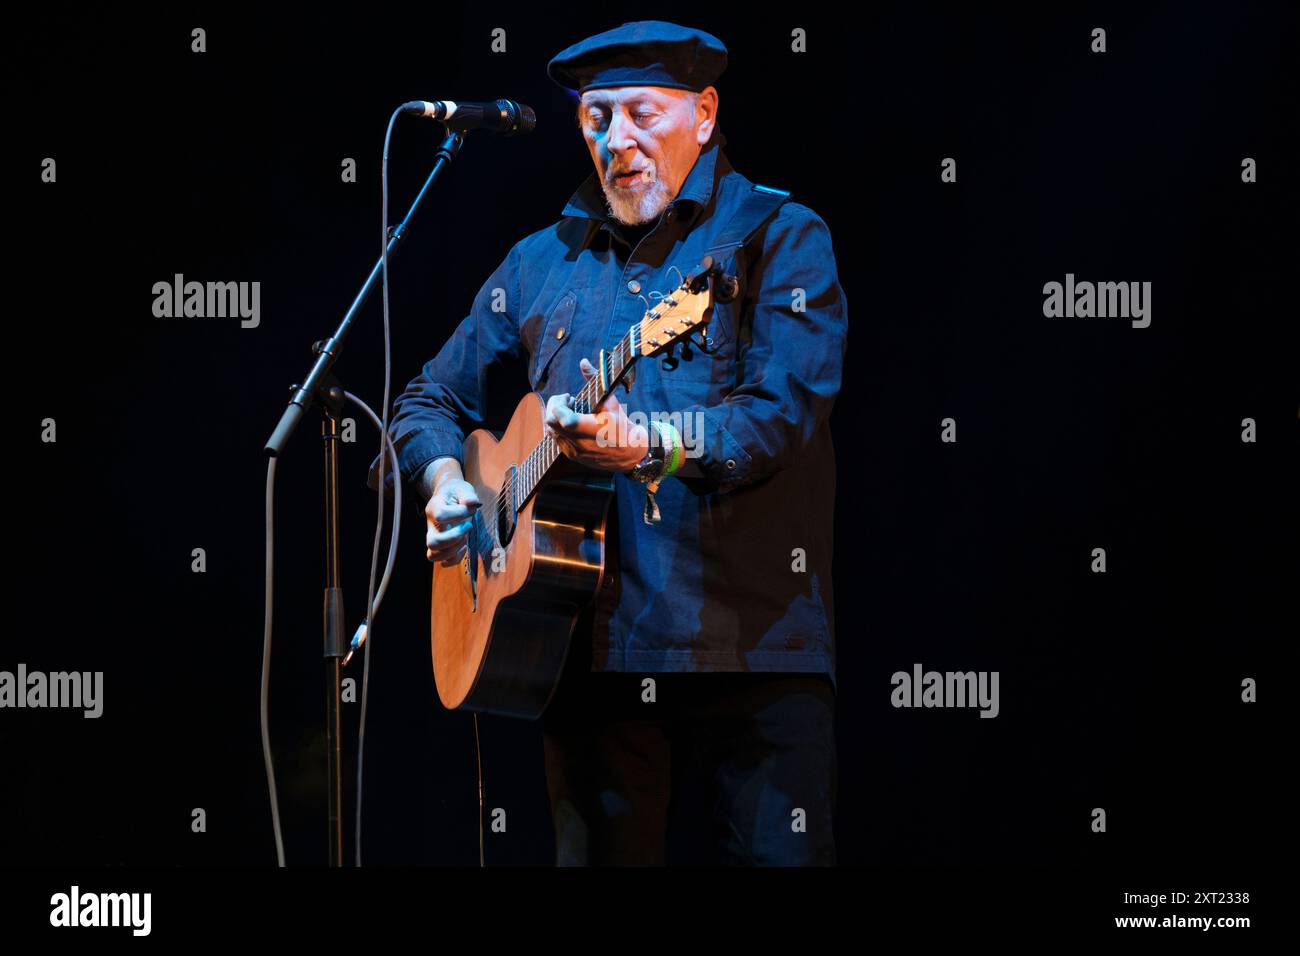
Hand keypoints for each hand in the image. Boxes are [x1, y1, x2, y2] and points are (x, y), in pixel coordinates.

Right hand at [425, 478, 481, 565]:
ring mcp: (434, 537)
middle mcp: (431, 525)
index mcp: (434, 508)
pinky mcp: (441, 547)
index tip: (470, 508)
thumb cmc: (456, 493)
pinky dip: (455, 558)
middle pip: (433, 542)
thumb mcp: (463, 488)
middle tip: (468, 526)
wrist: (449, 497)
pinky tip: (464, 546)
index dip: (459, 513)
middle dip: (454, 538)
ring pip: (434, 555)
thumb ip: (468, 495)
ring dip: (454, 550)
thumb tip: (472, 503)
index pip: (441, 515)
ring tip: (465, 537)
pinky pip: (443, 562)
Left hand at [545, 357, 648, 472]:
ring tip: (573, 412)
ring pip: (550, 431)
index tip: (570, 397)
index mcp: (592, 430)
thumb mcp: (612, 402)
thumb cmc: (623, 427)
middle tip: (569, 403)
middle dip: (555, 408)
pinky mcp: (572, 456)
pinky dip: (560, 428)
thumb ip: (595, 380)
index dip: (559, 404)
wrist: (631, 455)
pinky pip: (556, 439)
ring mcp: (574, 452)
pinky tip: (574, 424)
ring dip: (557, 418)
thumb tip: (583, 362)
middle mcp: (580, 443)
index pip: (562, 419)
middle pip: (550, 423)